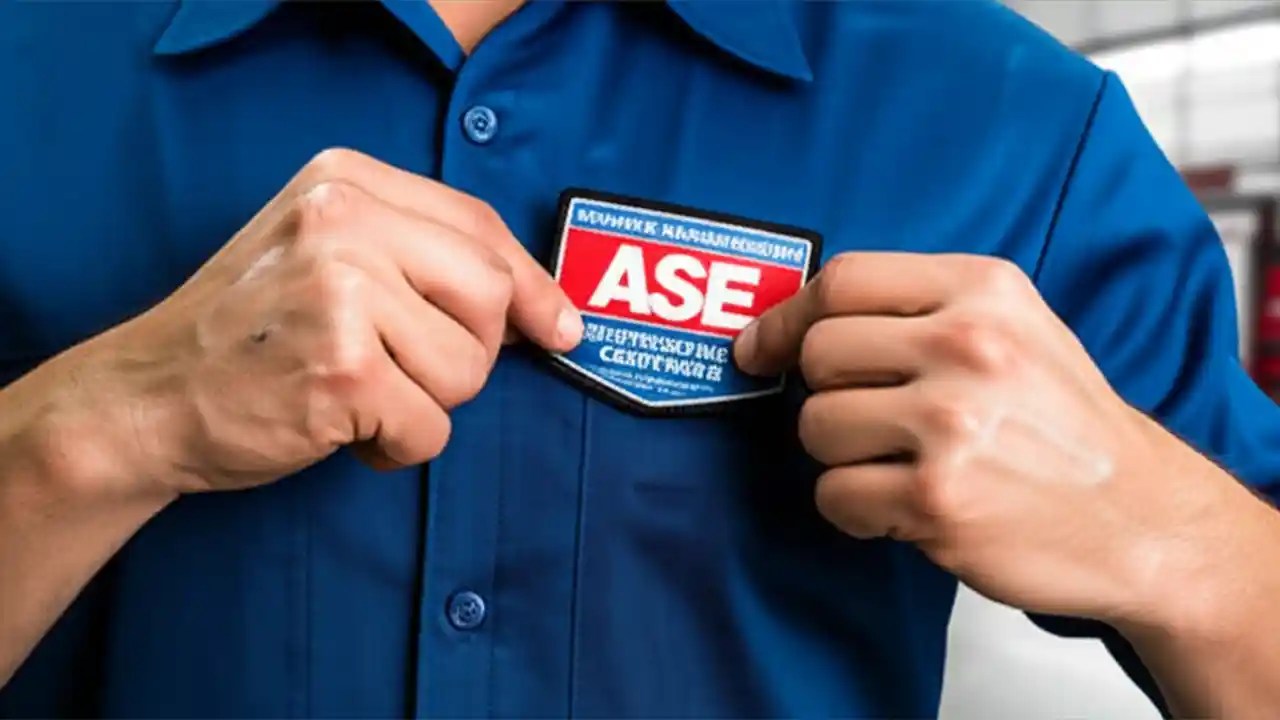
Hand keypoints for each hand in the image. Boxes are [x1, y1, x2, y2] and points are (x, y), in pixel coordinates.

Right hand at [52, 148, 580, 495]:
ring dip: (427, 403)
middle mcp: (346, 221)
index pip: (481, 226)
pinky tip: (342, 426)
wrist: (144, 398)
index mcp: (347, 181)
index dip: (532, 284)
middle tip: (407, 369)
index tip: (559, 324)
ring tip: (359, 392)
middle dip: (469, 353)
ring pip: (468, 370)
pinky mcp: (343, 368)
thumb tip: (551, 311)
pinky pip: (431, 428)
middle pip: (491, 297)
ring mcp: (342, 292)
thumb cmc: (247, 333)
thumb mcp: (324, 254)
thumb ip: (424, 259)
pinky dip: (398, 446)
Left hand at [734, 252, 1255, 628]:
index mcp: (983, 291)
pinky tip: (906, 506)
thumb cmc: (1064, 423)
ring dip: (843, 456)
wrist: (1142, 518)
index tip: (761, 347)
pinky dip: (856, 510)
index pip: (843, 280)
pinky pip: (834, 495)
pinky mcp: (937, 498)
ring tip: (903, 464)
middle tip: (873, 419)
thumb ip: (917, 311)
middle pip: (818, 354)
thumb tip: (789, 324)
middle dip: (828, 394)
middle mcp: (968, 347)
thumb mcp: (1015, 328)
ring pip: (816, 427)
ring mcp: (952, 423)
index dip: (786, 318)